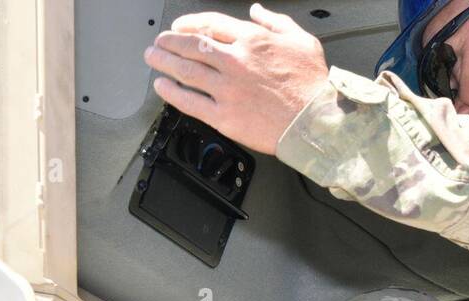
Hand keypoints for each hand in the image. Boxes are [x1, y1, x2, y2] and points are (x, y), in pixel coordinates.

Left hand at [143, 4, 330, 154]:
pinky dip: (172, 93)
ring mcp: (227, 89)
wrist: (315, 121)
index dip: (190, 23)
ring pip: (186, 70)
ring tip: (153, 58)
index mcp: (252, 40)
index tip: (180, 26)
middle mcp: (235, 61)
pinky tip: (162, 87)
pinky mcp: (224, 116)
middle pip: (192, 44)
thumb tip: (257, 11)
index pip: (211, 24)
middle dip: (171, 42)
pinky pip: (190, 102)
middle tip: (159, 42)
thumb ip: (275, 22)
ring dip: (164, 62)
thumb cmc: (312, 85)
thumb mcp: (301, 40)